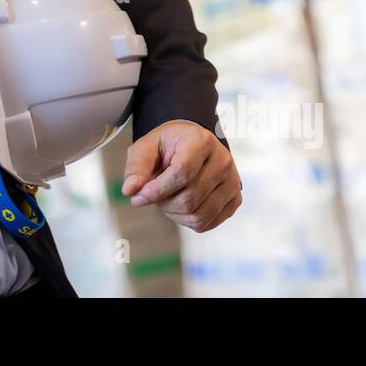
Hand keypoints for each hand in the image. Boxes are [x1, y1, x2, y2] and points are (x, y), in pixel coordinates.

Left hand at [121, 120, 240, 231]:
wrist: (193, 145)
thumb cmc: (168, 146)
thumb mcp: (147, 147)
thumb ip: (136, 167)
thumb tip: (130, 190)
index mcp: (202, 141)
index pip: (181, 174)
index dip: (157, 190)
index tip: (138, 197)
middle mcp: (223, 160)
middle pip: (189, 198)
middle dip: (163, 202)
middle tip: (153, 194)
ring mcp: (233, 181)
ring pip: (198, 215)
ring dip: (174, 214)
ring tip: (167, 198)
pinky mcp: (235, 199)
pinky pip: (206, 223)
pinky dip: (186, 221)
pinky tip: (181, 205)